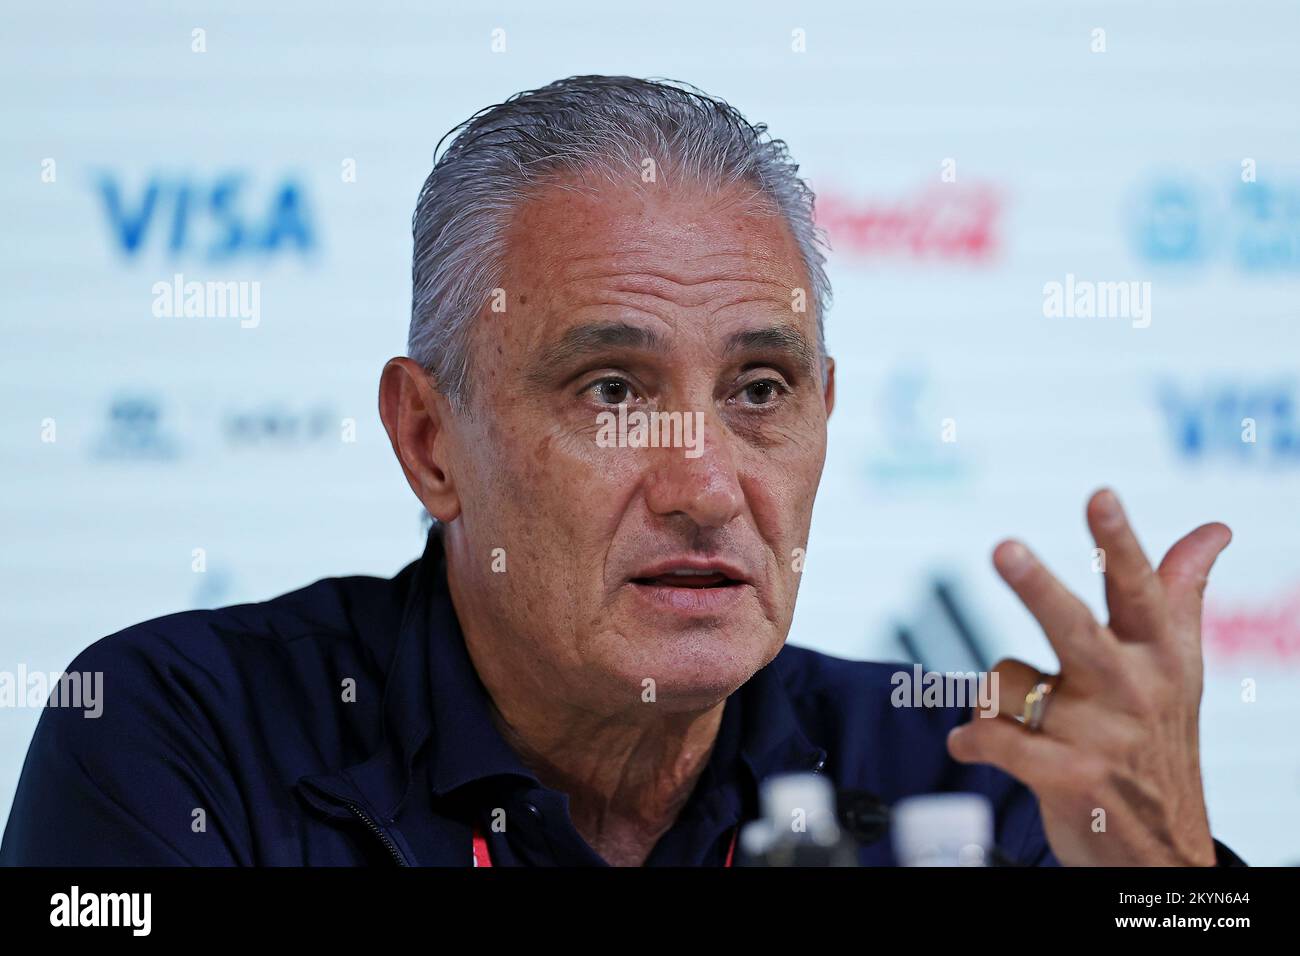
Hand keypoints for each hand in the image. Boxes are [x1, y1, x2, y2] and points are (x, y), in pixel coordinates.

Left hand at [946, 488, 1230, 865]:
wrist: (1159, 852)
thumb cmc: (1159, 740)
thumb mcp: (1178, 668)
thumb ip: (1179, 593)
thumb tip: (1215, 526)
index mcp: (1159, 656)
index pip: (1138, 589)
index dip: (1118, 541)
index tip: (1100, 494)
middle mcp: (1131, 690)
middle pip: (1074, 626)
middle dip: (1037, 587)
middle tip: (1003, 547)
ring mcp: (1099, 737)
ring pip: (1007, 682)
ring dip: (993, 697)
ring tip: (1018, 718)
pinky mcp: (1068, 779)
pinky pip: (993, 737)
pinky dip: (971, 738)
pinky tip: (970, 744)